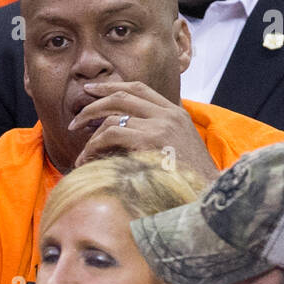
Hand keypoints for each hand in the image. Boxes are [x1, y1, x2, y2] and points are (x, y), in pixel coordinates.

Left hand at [70, 80, 218, 179]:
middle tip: (75, 121)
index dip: (111, 87)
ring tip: (82, 155)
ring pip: (113, 119)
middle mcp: (169, 114)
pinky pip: (111, 134)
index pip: (139, 88)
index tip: (91, 90)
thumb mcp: (178, 150)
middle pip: (122, 96)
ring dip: (91, 137)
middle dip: (93, 105)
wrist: (208, 196)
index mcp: (176, 113)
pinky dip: (94, 146)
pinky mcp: (151, 140)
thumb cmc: (190, 181)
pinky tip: (89, 160)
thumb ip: (155, 136)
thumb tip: (121, 135)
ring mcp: (161, 125)